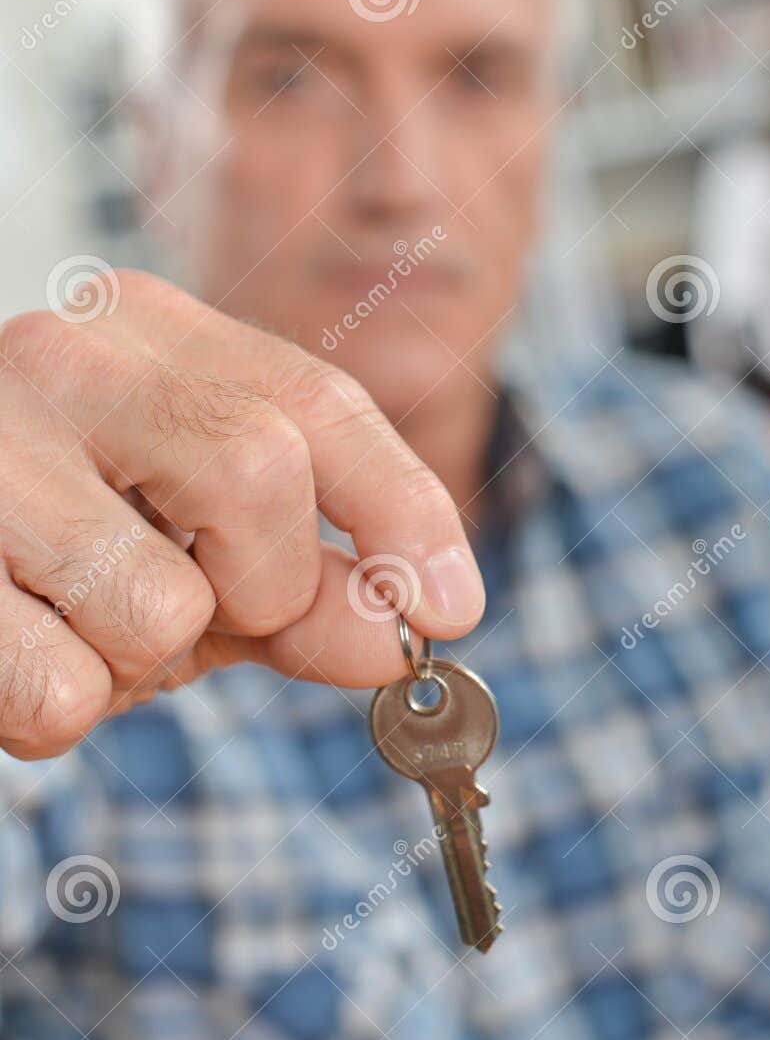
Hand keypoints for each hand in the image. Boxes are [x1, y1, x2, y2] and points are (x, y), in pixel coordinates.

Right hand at [0, 269, 484, 758]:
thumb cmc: (51, 545)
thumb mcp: (190, 548)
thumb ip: (304, 583)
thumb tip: (403, 633)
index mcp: (146, 329)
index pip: (316, 401)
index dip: (403, 507)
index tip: (455, 606)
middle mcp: (61, 356)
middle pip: (262, 475)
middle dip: (261, 585)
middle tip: (197, 603)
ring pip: (162, 604)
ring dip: (144, 662)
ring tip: (78, 623)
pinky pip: (63, 690)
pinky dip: (59, 711)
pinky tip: (11, 648)